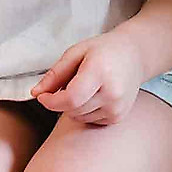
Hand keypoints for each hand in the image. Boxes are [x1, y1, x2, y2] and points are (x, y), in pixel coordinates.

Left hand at [30, 31, 146, 125]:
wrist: (134, 55)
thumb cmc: (103, 50)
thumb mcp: (76, 53)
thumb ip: (55, 74)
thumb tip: (36, 93)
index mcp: (100, 72)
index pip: (70, 99)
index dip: (51, 101)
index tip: (42, 96)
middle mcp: (112, 93)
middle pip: (72, 110)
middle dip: (61, 101)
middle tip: (68, 83)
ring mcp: (118, 107)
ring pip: (79, 118)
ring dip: (73, 106)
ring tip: (84, 86)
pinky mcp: (118, 117)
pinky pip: (90, 121)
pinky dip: (85, 111)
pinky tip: (93, 95)